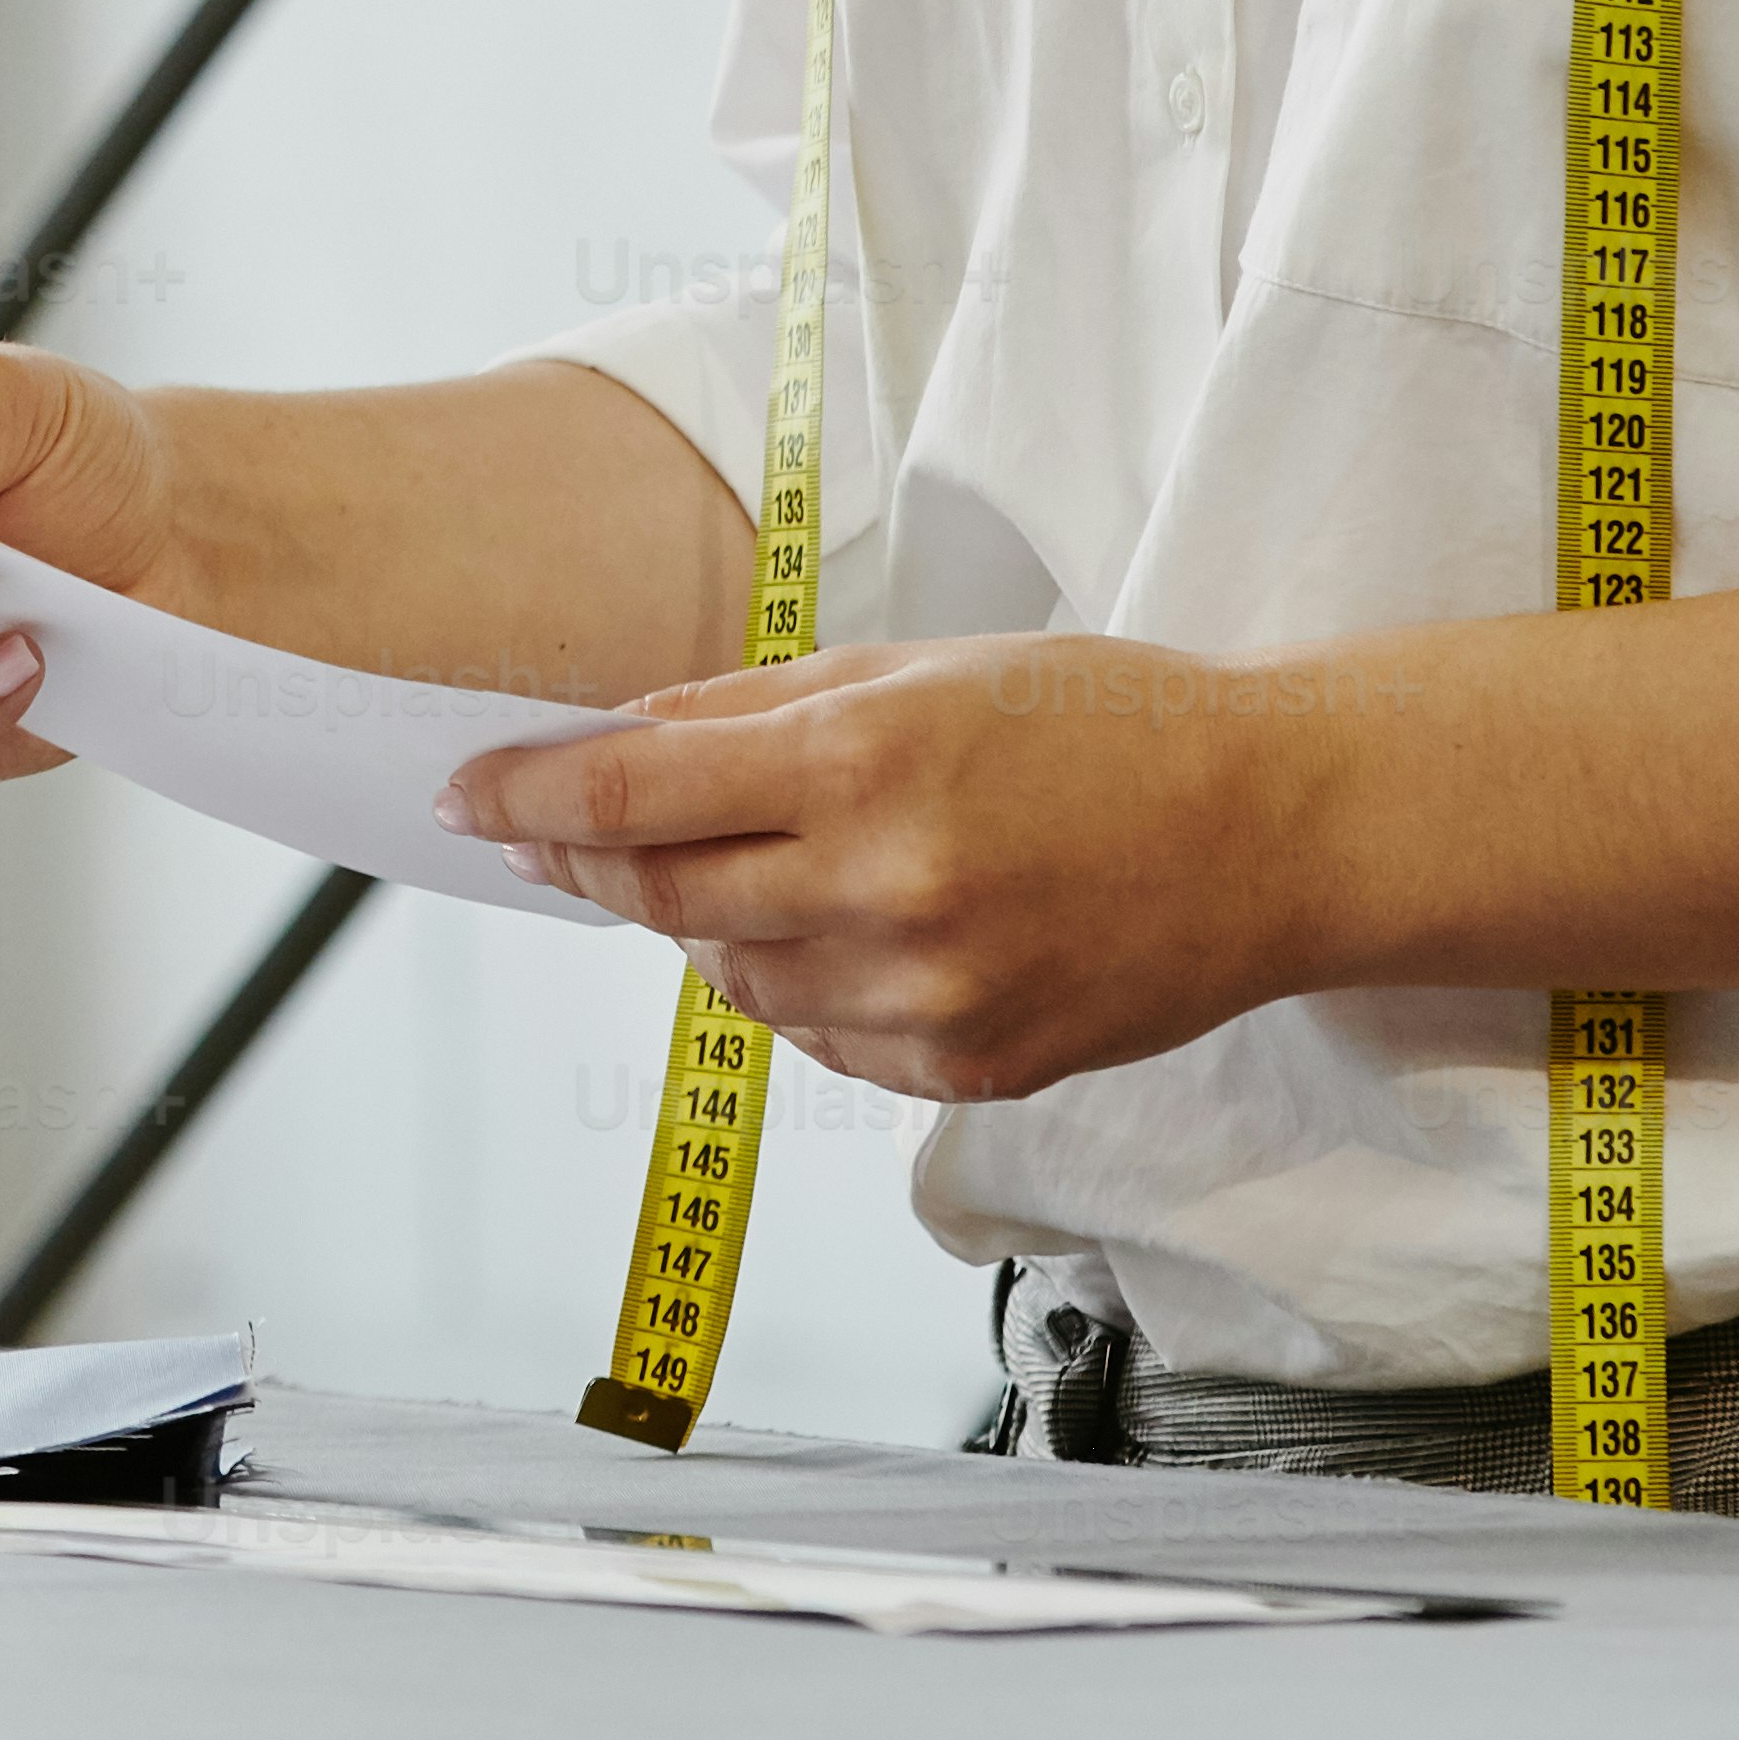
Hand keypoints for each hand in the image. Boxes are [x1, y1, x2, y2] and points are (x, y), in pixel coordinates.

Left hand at [447, 632, 1351, 1103]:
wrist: (1273, 831)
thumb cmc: (1100, 723)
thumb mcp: (918, 667)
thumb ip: (757, 708)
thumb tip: (621, 738)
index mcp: (866, 767)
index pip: (633, 801)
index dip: (528, 800)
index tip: (465, 796)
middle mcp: (888, 894)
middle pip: (662, 902)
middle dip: (585, 866)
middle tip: (545, 837)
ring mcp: (931, 1000)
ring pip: (734, 980)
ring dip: (703, 925)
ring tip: (751, 864)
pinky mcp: (970, 1071)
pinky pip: (822, 1036)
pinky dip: (797, 984)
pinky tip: (846, 929)